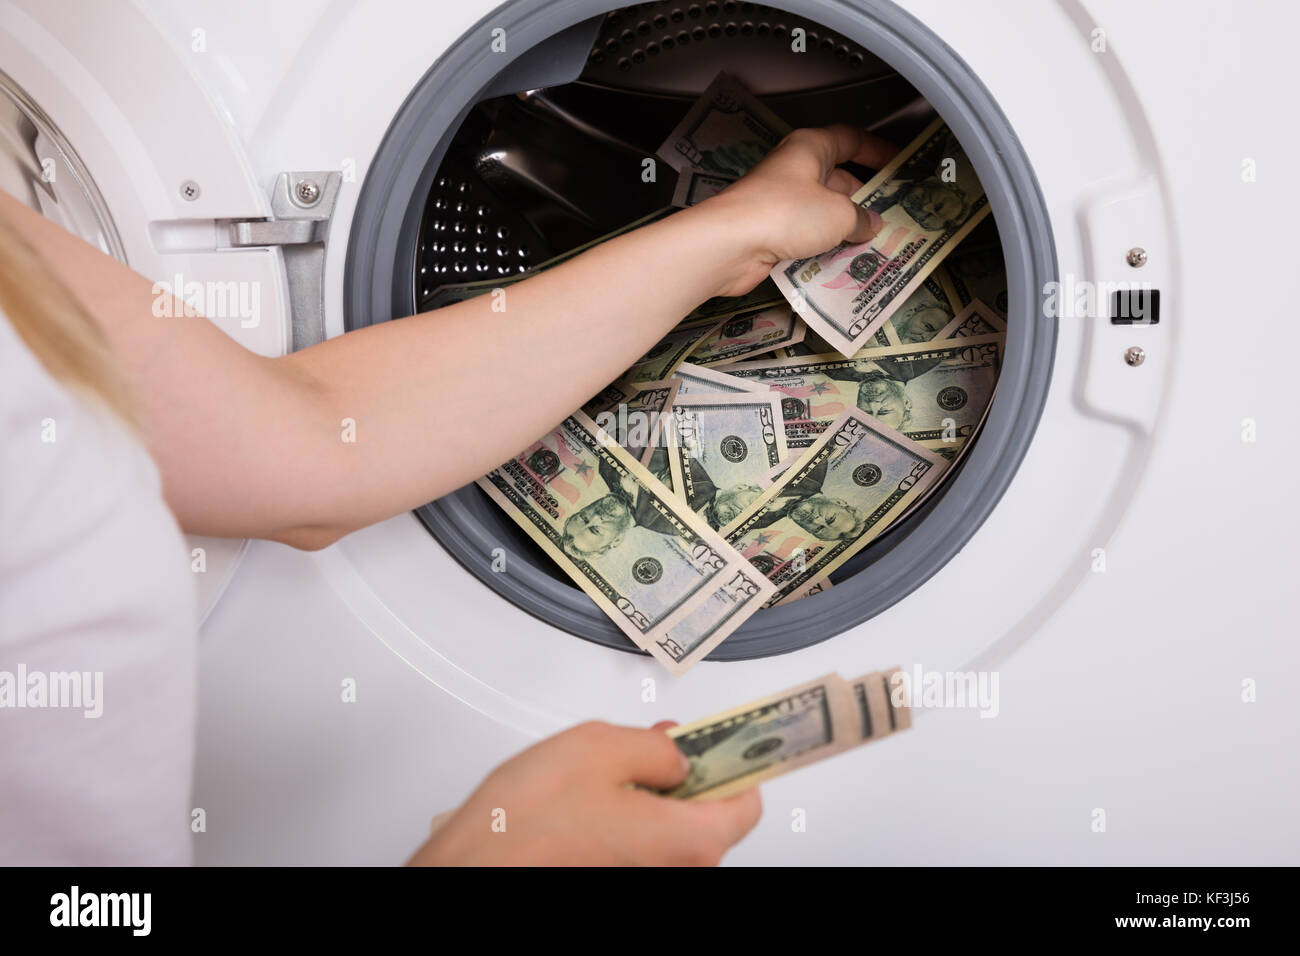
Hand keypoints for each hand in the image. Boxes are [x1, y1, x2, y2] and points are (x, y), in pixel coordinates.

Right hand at [408, 720, 761, 865]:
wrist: (471, 868)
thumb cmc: (526, 824)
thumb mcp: (603, 747)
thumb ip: (657, 746)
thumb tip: (676, 752)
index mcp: (690, 841)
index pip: (748, 799)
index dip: (733, 759)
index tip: (721, 736)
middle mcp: (676, 873)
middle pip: (709, 815)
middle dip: (684, 773)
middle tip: (652, 743)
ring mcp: (643, 881)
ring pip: (669, 829)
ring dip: (650, 795)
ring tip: (604, 772)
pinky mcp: (615, 879)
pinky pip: (639, 846)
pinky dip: (626, 819)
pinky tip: (588, 801)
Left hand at [694, 124, 898, 297]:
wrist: (730, 245)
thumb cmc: (783, 213)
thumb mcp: (838, 214)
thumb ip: (861, 218)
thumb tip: (870, 224)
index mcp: (811, 147)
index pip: (852, 139)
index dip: (878, 149)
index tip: (899, 162)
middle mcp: (794, 168)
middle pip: (838, 177)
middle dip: (864, 197)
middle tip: (891, 213)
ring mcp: (779, 200)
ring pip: (822, 209)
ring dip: (845, 226)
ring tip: (873, 242)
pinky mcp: (770, 229)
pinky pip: (806, 234)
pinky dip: (824, 244)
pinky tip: (843, 259)